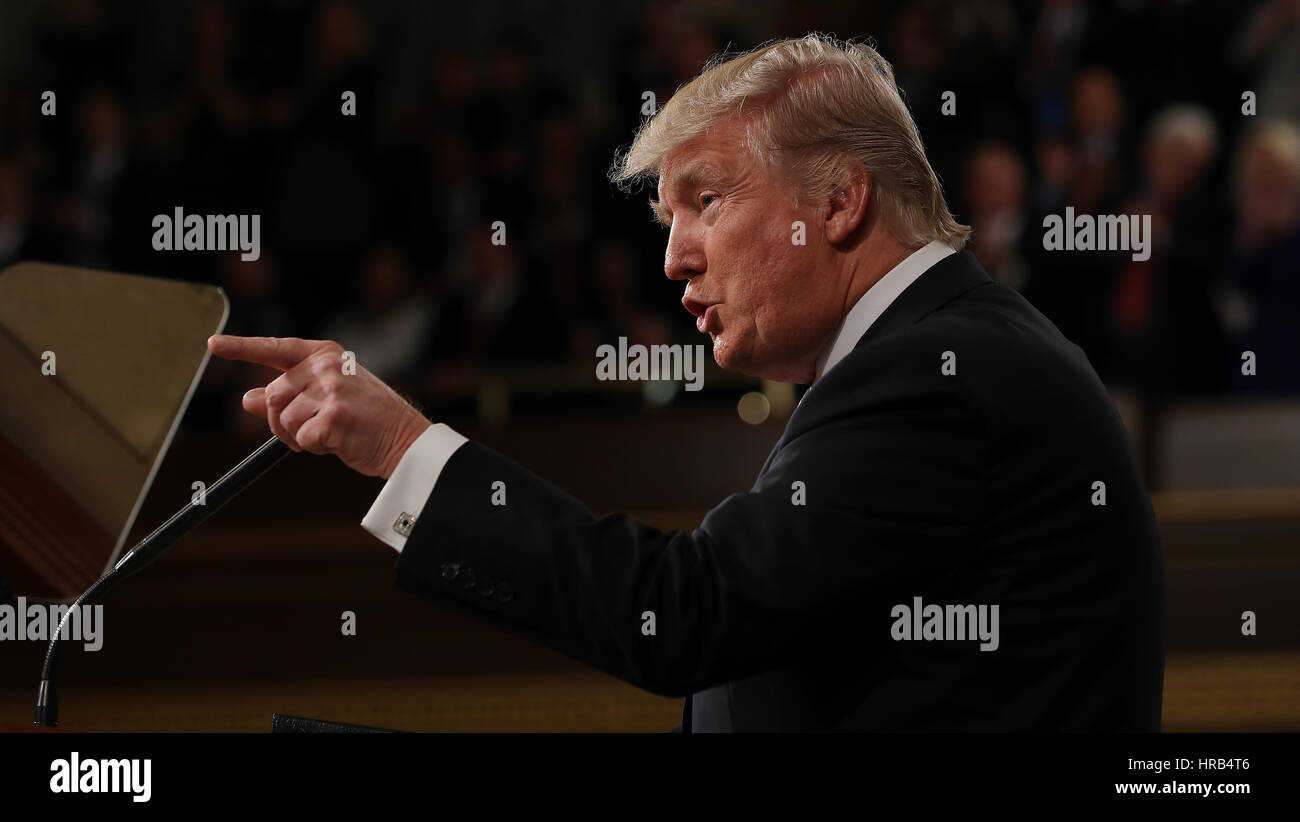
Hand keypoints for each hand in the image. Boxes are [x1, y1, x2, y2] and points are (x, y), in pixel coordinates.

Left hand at [207, 335, 430, 477]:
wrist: (405, 439)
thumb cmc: (367, 419)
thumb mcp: (327, 397)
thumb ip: (289, 394)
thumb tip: (248, 398)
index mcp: (325, 354)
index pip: (276, 349)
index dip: (242, 347)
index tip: (213, 343)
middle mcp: (326, 365)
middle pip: (272, 396)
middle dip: (280, 422)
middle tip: (308, 432)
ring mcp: (331, 388)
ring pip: (282, 420)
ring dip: (297, 438)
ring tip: (327, 436)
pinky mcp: (334, 415)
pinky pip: (300, 439)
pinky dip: (313, 448)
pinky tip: (337, 443)